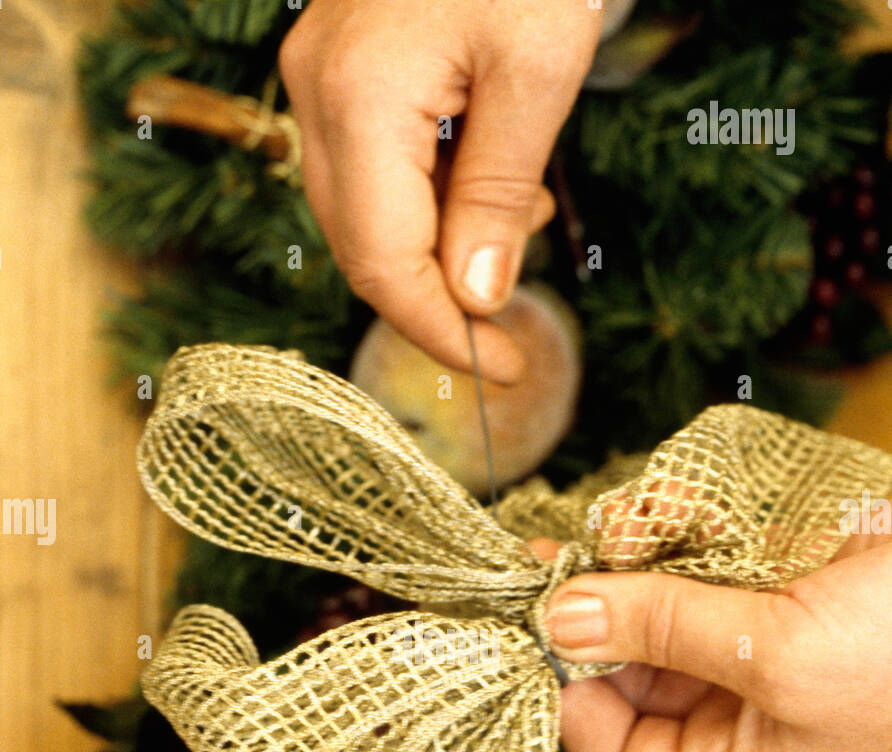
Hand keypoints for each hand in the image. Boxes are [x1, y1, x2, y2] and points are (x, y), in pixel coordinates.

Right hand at [279, 0, 601, 381]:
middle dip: (443, 295)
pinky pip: (369, 164)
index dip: (443, 333)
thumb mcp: (539, 68)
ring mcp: (318, 75)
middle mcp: (317, 91)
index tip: (505, 369)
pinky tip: (491, 172)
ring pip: (365, 213)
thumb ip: (498, 193)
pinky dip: (430, 194)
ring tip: (524, 212)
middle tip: (514, 312)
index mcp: (361, 99)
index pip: (385, 265)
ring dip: (443, 242)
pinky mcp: (336, 65)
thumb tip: (476, 300)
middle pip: (365, 248)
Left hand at [532, 529, 891, 751]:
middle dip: (594, 617)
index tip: (542, 632)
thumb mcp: (779, 650)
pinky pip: (697, 564)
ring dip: (630, 563)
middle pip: (628, 677)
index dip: (571, 700)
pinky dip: (673, 531)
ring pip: (656, 612)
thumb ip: (663, 628)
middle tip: (553, 557)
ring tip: (615, 523)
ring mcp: (757, 648)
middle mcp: (741, 718)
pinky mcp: (773, 585)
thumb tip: (560, 615)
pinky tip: (657, 506)